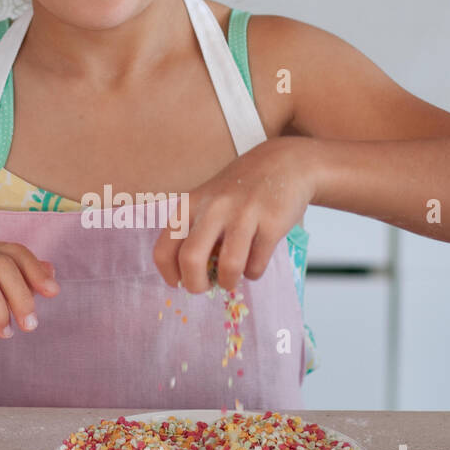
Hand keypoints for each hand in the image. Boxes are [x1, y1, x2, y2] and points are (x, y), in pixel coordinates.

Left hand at [153, 137, 317, 292]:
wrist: (286, 162)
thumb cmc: (241, 188)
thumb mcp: (208, 200)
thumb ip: (195, 231)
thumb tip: (189, 275)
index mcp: (191, 204)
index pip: (163, 249)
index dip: (169, 274)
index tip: (179, 282)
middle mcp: (213, 208)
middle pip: (190, 260)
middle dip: (195, 285)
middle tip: (205, 287)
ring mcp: (244, 214)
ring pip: (228, 267)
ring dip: (229, 282)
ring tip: (232, 278)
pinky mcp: (271, 223)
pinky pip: (256, 265)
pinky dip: (253, 273)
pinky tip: (254, 263)